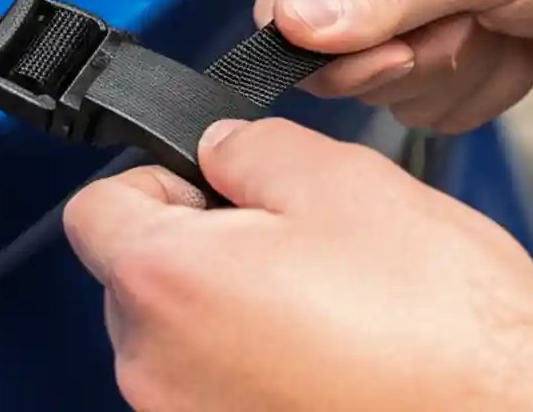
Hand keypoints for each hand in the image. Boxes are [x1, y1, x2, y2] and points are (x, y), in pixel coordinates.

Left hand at [64, 119, 532, 410]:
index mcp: (164, 281)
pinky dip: (249, 365)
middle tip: (285, 241)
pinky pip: (211, 387)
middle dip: (195, 245)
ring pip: (177, 336)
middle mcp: (154, 365)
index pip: (94, 210)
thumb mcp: (340, 181)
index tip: (206, 184)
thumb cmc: (438, 327)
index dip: (153, 179)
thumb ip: (247, 146)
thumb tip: (215, 147)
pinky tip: (322, 355)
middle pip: (136, 277)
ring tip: (320, 304)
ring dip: (227, 308)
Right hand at [255, 0, 532, 131]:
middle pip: (331, 61)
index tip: (402, 48)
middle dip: (414, 62)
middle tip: (469, 24)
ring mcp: (393, 9)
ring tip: (497, 25)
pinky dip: (474, 91)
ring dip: (453, 76)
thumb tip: (294, 24)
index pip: (283, 5)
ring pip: (381, 91)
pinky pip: (420, 106)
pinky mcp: (425, 46)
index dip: (332, 48)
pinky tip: (504, 44)